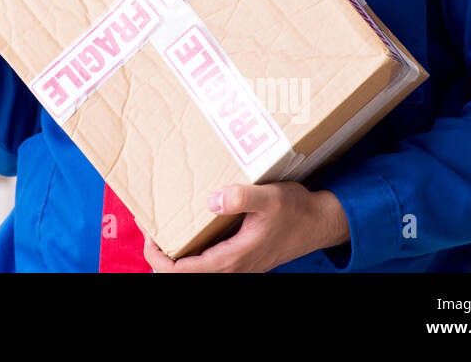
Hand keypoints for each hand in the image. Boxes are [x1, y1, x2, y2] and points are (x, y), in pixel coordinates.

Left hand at [142, 182, 348, 272]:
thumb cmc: (297, 210)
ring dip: (175, 253)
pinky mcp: (242, 256)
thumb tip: (210, 199)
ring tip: (162, 225)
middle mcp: (233, 266)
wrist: (322, 222)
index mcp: (233, 258)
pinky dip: (192, 248)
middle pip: (185, 273)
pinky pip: (208, 260)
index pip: (184, 271)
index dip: (159, 257)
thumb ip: (241, 197)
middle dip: (161, 255)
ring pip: (196, 269)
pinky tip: (189, 226)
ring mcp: (238, 263)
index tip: (147, 235)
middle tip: (149, 227)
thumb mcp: (270, 197)